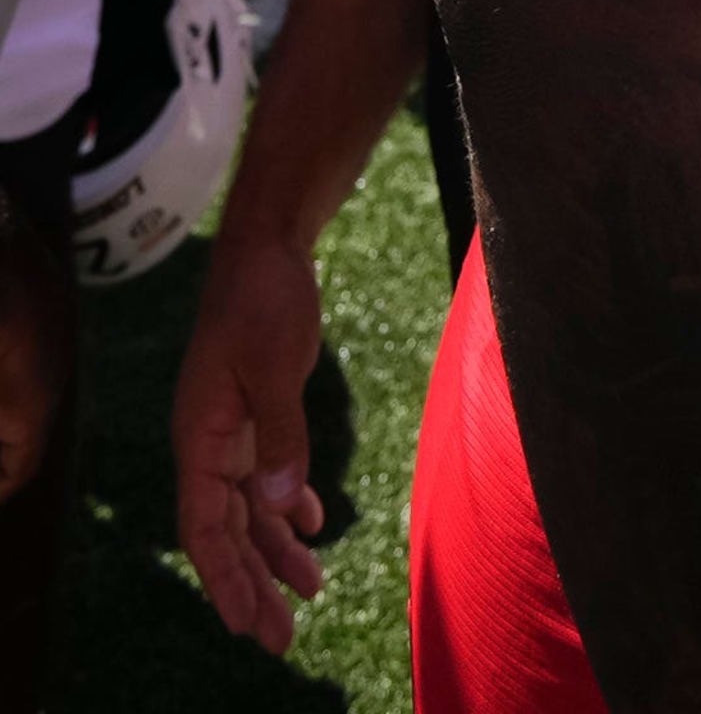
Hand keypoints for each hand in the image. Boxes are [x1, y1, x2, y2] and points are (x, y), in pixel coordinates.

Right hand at [171, 235, 330, 648]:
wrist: (268, 252)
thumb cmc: (264, 301)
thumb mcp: (276, 364)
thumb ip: (280, 435)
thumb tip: (280, 509)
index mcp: (199, 440)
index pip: (204, 529)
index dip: (222, 579)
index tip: (242, 625)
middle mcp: (208, 446)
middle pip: (226, 533)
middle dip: (251, 586)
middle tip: (279, 639)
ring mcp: (231, 433)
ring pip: (250, 511)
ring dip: (275, 554)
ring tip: (310, 594)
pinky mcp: (258, 416)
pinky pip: (268, 477)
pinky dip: (288, 507)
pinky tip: (312, 530)